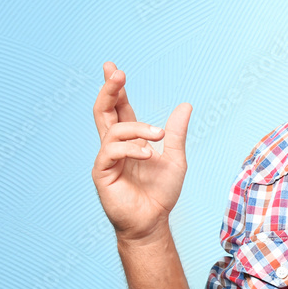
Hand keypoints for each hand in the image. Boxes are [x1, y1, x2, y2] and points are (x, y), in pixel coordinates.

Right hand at [91, 62, 191, 244]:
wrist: (154, 220)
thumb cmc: (161, 192)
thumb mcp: (175, 157)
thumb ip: (177, 133)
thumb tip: (185, 105)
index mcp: (131, 139)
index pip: (119, 108)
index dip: (116, 89)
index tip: (113, 68)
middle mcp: (115, 145)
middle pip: (104, 110)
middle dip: (109, 90)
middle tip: (117, 73)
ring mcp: (106, 158)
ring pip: (113, 129)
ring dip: (138, 128)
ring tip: (159, 136)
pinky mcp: (102, 172)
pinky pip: (112, 151)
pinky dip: (132, 148)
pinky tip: (149, 154)